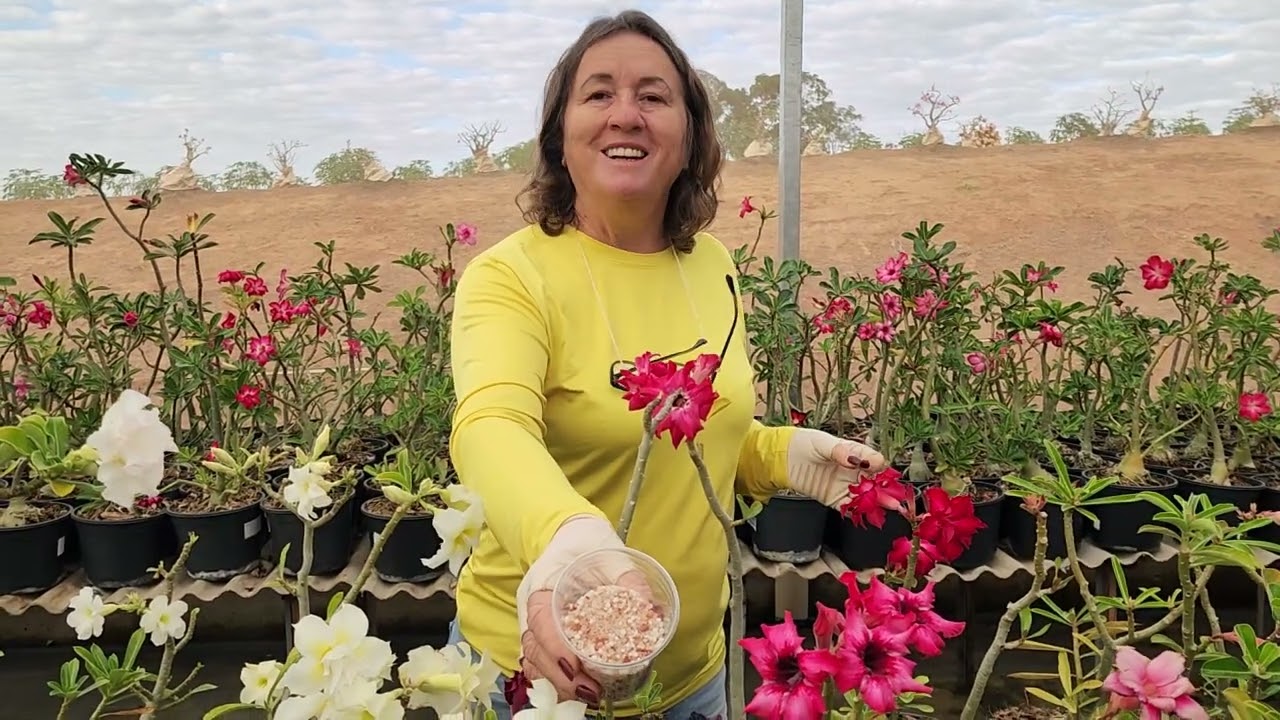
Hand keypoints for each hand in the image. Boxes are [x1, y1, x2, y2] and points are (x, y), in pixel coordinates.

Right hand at [517, 515, 645, 705]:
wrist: (572, 535)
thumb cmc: (588, 544)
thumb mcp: (613, 556)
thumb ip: (631, 581)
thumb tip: (650, 612)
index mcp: (543, 584)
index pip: (539, 620)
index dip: (554, 648)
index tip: (577, 667)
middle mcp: (532, 607)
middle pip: (534, 649)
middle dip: (560, 676)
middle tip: (592, 690)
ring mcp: (533, 623)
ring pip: (534, 661)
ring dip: (558, 683)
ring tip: (590, 695)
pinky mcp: (542, 636)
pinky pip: (540, 663)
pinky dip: (555, 681)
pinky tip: (577, 691)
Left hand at [785, 427, 887, 506]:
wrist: (785, 457)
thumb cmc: (805, 444)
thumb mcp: (822, 443)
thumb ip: (838, 451)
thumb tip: (852, 458)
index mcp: (855, 454)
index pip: (873, 460)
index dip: (877, 465)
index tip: (879, 468)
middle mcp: (854, 471)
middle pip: (874, 481)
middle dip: (885, 490)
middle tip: (894, 497)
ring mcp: (845, 486)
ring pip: (866, 496)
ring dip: (877, 503)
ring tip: (888, 508)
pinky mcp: (835, 499)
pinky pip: (849, 507)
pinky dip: (858, 512)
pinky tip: (867, 514)